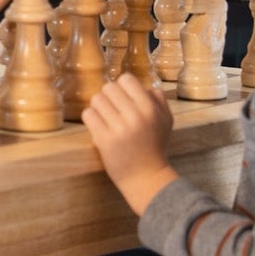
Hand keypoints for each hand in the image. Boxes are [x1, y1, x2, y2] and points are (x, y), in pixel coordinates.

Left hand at [80, 74, 179, 214]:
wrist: (146, 177)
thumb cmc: (155, 147)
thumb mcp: (166, 121)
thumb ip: (159, 100)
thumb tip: (145, 85)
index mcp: (150, 109)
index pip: (127, 79)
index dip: (122, 86)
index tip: (122, 97)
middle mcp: (135, 117)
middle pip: (109, 88)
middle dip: (108, 96)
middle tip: (111, 108)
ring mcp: (119, 129)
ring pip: (96, 99)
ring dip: (98, 106)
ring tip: (104, 116)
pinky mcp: (104, 140)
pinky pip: (88, 115)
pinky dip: (91, 118)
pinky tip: (98, 125)